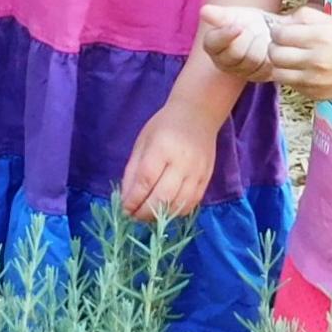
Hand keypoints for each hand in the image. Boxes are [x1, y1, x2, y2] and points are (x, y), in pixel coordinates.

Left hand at [121, 101, 217, 223]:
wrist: (198, 115)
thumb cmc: (165, 126)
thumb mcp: (142, 142)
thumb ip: (133, 170)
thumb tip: (126, 199)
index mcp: (162, 147)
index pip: (146, 180)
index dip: (134, 199)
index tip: (124, 209)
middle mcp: (182, 161)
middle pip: (163, 196)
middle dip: (145, 212)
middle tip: (134, 216)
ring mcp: (197, 171)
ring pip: (178, 204)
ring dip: (161, 216)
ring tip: (148, 216)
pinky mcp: (207, 178)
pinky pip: (192, 203)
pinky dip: (177, 212)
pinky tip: (166, 211)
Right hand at [199, 2, 277, 78]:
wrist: (269, 30)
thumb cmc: (246, 22)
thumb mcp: (234, 15)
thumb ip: (219, 15)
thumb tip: (203, 11)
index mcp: (212, 45)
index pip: (213, 43)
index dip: (226, 34)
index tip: (239, 26)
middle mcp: (223, 63)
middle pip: (235, 53)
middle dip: (247, 37)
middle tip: (253, 29)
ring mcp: (240, 72)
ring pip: (252, 60)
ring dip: (261, 44)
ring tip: (262, 36)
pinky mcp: (258, 76)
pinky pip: (265, 67)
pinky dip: (270, 54)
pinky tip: (269, 47)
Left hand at [260, 7, 331, 102]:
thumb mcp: (331, 21)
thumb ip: (304, 16)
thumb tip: (280, 22)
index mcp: (320, 36)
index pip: (280, 34)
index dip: (277, 31)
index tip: (282, 32)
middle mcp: (315, 59)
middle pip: (275, 54)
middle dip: (275, 47)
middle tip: (282, 45)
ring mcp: (313, 80)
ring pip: (277, 73)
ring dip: (279, 64)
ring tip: (289, 59)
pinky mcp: (312, 94)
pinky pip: (289, 84)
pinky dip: (291, 77)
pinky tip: (302, 70)